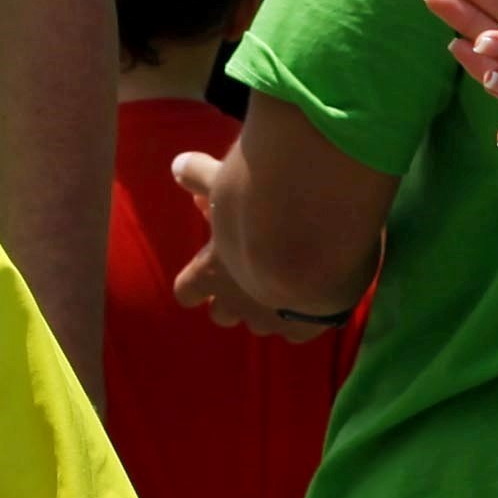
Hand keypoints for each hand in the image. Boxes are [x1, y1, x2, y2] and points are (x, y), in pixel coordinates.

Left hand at [163, 147, 344, 342]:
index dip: (194, 283)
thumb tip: (179, 166)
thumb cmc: (260, 205)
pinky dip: (307, 316)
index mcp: (208, 272)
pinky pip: (301, 331)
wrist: (317, 236)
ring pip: (261, 326)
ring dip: (269, 309)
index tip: (205, 273)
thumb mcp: (224, 181)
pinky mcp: (307, 327)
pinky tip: (319, 295)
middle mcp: (235, 303)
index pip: (186, 291)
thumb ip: (200, 176)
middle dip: (231, 300)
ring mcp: (272, 319)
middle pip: (221, 314)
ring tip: (289, 284)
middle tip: (250, 275)